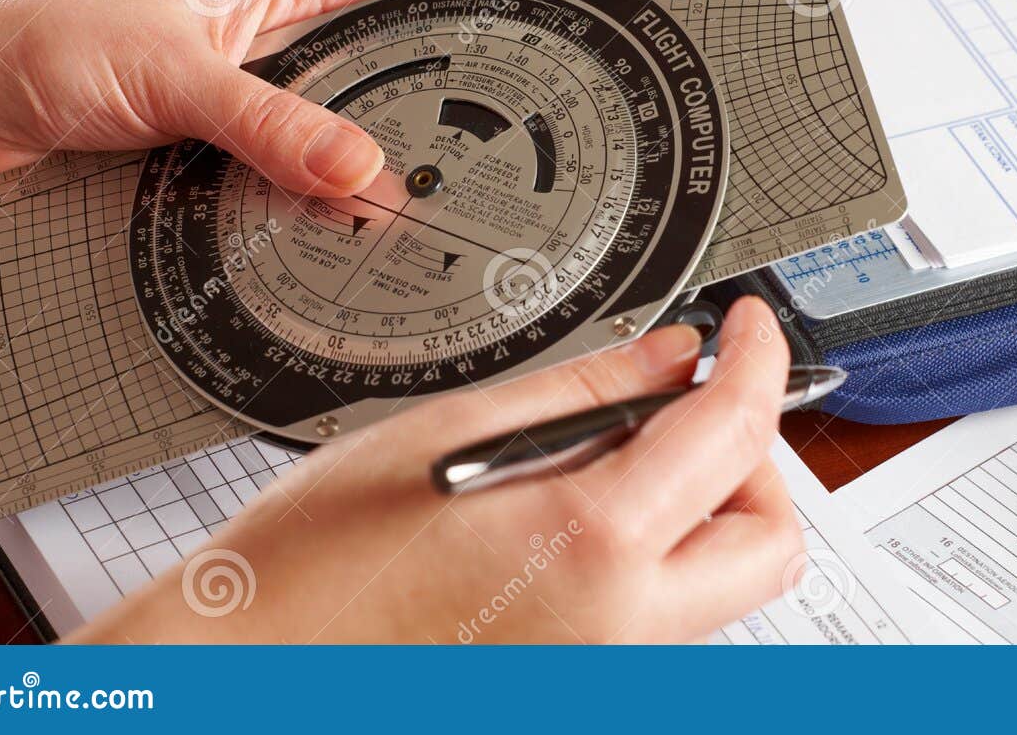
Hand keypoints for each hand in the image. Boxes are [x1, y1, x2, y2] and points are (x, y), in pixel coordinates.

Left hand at [0, 0, 405, 214]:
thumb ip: (272, 122)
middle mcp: (256, 46)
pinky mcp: (199, 161)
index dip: (437, 46)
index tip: (488, 93)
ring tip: (380, 219)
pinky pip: (267, 191)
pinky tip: (308, 237)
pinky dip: (286, 215)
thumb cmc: (35, 40)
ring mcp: (229, 108)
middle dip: (393, 133)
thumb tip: (358, 164)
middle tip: (441, 181)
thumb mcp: (176, 74)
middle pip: (358, 90)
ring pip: (313, 149)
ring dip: (334, 183)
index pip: (384, 8)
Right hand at [72, 297, 804, 643]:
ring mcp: (606, 671)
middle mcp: (621, 630)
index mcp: (591, 549)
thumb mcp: (450, 436)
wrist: (248, 672)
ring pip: (723, 585)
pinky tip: (576, 510)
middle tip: (690, 403)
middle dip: (752, 458)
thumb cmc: (314, 567)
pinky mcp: (582, 686)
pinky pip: (665, 616)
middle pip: (768, 542)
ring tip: (612, 452)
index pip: (735, 436)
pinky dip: (655, 552)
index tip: (750, 329)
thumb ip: (583, 392)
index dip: (760, 361)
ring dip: (703, 506)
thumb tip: (671, 359)